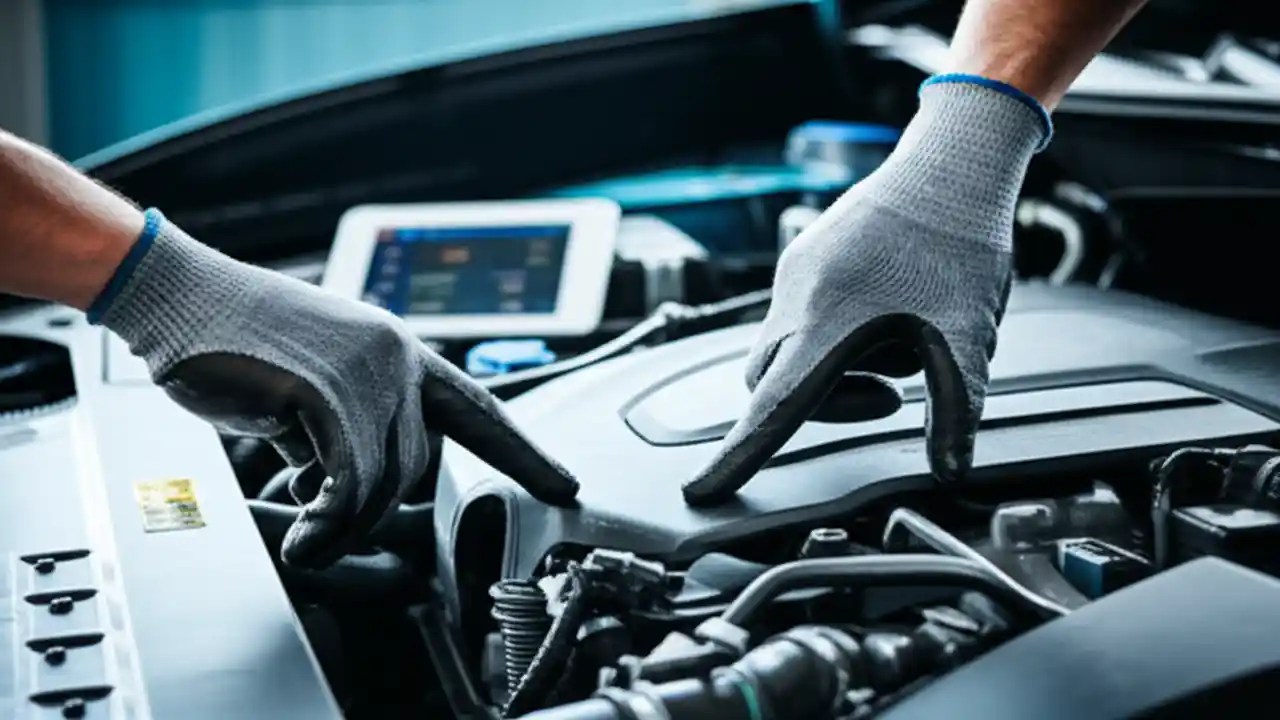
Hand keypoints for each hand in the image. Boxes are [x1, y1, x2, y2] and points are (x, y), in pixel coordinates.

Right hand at [97, 212, 577, 567]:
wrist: (181, 297)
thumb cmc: (238, 340)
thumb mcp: (313, 382)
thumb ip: (347, 425)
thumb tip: (344, 485)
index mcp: (402, 351)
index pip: (480, 408)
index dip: (524, 452)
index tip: (564, 484)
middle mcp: (398, 358)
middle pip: (424, 464)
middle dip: (378, 506)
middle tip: (329, 523)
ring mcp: (368, 372)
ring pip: (389, 480)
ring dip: (347, 522)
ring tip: (310, 531)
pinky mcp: (328, 392)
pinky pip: (350, 483)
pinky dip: (328, 525)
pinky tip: (305, 540)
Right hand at [683, 80, 1048, 504]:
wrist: (952, 161)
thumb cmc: (960, 244)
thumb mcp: (968, 339)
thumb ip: (955, 411)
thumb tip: (952, 470)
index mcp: (829, 323)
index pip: (772, 409)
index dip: (738, 456)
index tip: (705, 490)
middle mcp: (796, 298)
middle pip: (770, 384)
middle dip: (820, 406)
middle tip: (891, 398)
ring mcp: (794, 274)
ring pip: (785, 347)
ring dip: (833, 368)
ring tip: (901, 345)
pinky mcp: (803, 257)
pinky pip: (796, 314)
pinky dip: (831, 335)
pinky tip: (887, 313)